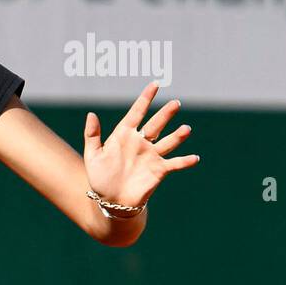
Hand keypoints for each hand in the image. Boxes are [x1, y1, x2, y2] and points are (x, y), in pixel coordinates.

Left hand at [84, 81, 198, 208]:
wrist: (111, 200)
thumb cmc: (100, 176)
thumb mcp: (93, 155)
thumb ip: (92, 135)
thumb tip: (90, 114)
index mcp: (124, 135)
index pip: (137, 112)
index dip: (146, 99)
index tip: (155, 84)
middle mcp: (141, 142)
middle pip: (156, 124)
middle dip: (165, 114)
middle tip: (175, 103)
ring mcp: (152, 155)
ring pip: (168, 141)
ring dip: (178, 136)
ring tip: (186, 129)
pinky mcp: (159, 170)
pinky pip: (174, 163)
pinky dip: (184, 161)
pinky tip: (194, 158)